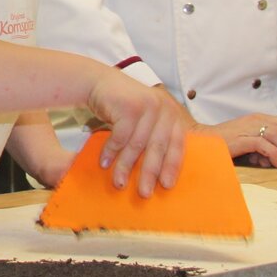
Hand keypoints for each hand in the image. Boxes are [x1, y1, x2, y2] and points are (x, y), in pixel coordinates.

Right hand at [86, 70, 191, 195]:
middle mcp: (164, 108)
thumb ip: (155, 139)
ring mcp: (148, 105)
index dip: (171, 166)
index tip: (165, 186)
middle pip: (157, 147)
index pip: (177, 144)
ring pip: (137, 144)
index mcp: (173, 114)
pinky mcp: (130, 105)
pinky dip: (110, 152)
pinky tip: (103, 163)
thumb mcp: (145, 122)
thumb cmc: (123, 109)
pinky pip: (120, 136)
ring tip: (118, 182)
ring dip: (125, 166)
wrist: (100, 83)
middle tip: (143, 194)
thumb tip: (160, 177)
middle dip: (149, 173)